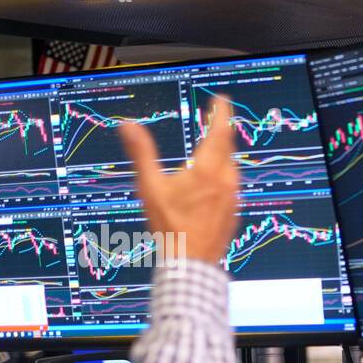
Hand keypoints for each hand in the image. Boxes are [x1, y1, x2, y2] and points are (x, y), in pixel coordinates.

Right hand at [120, 95, 239, 265]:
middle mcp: (226, 180)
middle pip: (228, 147)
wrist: (191, 263)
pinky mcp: (234, 210)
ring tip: (214, 145)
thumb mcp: (150, 186)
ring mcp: (233, 196)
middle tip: (217, 117)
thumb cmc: (169, 225)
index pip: (220, 131)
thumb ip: (141, 152)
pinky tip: (213, 179)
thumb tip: (127, 125)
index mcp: (208, 169)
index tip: (222, 99)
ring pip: (231, 166)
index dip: (221, 112)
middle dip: (221, 130)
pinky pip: (232, 183)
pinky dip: (223, 173)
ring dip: (223, 153)